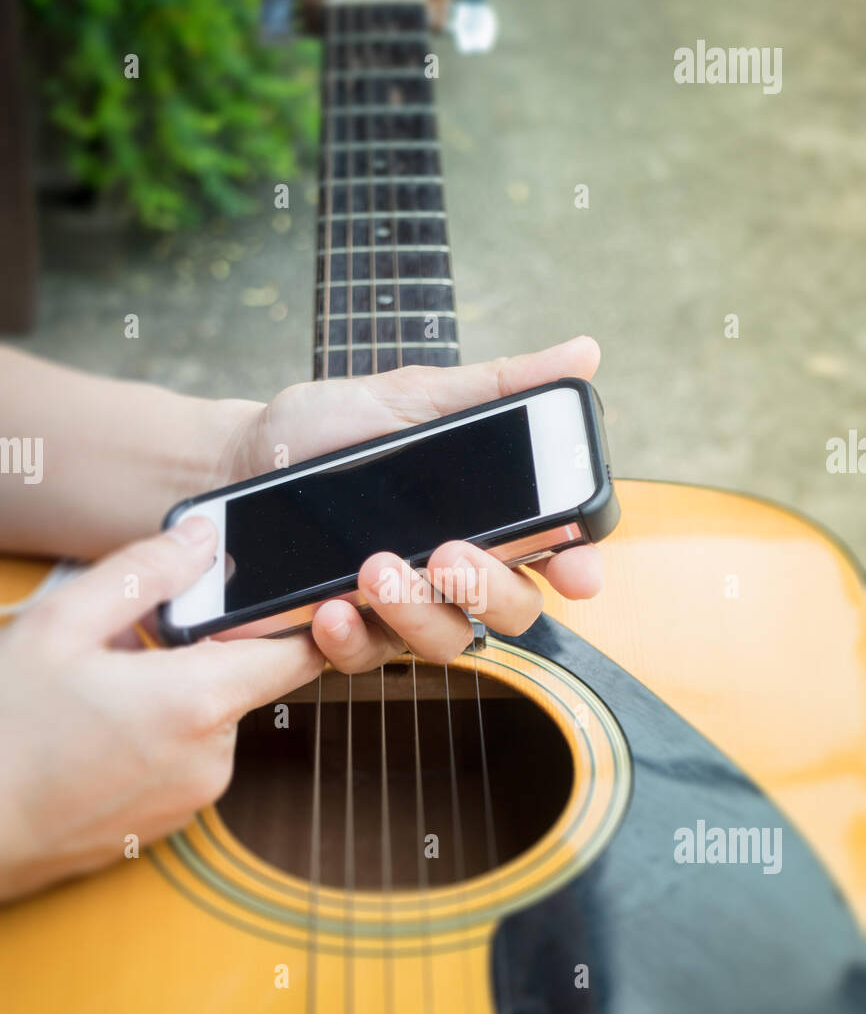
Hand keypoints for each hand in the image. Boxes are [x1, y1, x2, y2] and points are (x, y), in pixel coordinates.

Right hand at [0, 518, 321, 899]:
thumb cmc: (3, 733)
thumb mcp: (61, 626)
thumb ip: (144, 572)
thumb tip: (203, 540)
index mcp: (198, 703)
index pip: (297, 655)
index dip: (298, 622)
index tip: (286, 600)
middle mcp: (212, 758)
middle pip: (241, 682)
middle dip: (196, 653)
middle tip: (125, 646)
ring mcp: (193, 798)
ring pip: (206, 720)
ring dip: (170, 696)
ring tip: (98, 693)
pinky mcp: (170, 824)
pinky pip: (183, 759)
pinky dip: (155, 737)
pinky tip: (97, 732)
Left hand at [223, 336, 604, 670]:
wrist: (234, 458)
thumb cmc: (327, 428)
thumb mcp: (410, 396)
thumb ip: (495, 387)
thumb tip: (582, 354)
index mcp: (483, 515)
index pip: (552, 553)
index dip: (577, 567)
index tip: (578, 572)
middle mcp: (451, 571)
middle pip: (510, 611)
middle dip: (489, 591)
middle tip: (449, 554)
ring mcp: (402, 609)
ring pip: (444, 641)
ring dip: (417, 611)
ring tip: (374, 568)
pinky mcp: (347, 635)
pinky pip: (367, 659)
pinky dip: (352, 638)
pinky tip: (332, 609)